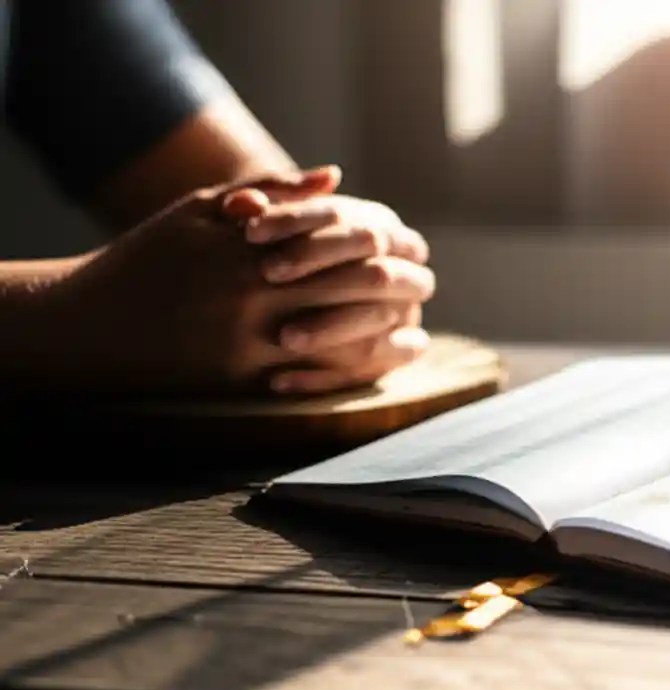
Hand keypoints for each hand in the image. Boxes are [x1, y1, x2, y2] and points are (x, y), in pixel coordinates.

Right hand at [43, 168, 434, 395]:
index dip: (384, 242)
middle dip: (398, 285)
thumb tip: (337, 177)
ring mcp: (249, 343)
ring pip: (343, 338)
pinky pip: (316, 379)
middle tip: (426, 282)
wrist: (93, 324)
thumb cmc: (151, 256)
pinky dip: (356, 370)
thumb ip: (271, 190)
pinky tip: (379, 362)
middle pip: (352, 288)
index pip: (338, 240)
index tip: (409, 242)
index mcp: (248, 247)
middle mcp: (253, 295)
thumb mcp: (200, 209)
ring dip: (386, 332)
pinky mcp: (243, 382)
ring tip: (414, 324)